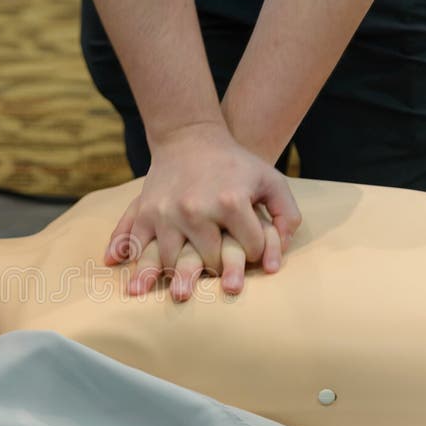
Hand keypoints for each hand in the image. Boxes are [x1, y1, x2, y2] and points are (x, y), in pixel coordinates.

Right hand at [104, 123, 300, 298]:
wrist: (190, 138)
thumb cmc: (235, 164)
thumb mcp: (270, 180)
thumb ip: (286, 216)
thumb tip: (275, 265)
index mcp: (231, 202)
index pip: (251, 248)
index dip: (257, 252)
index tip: (252, 248)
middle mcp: (196, 210)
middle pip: (212, 261)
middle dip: (221, 267)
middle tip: (222, 267)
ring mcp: (167, 213)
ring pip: (175, 263)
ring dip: (183, 274)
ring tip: (188, 280)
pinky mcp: (145, 213)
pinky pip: (140, 248)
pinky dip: (139, 268)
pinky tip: (139, 287)